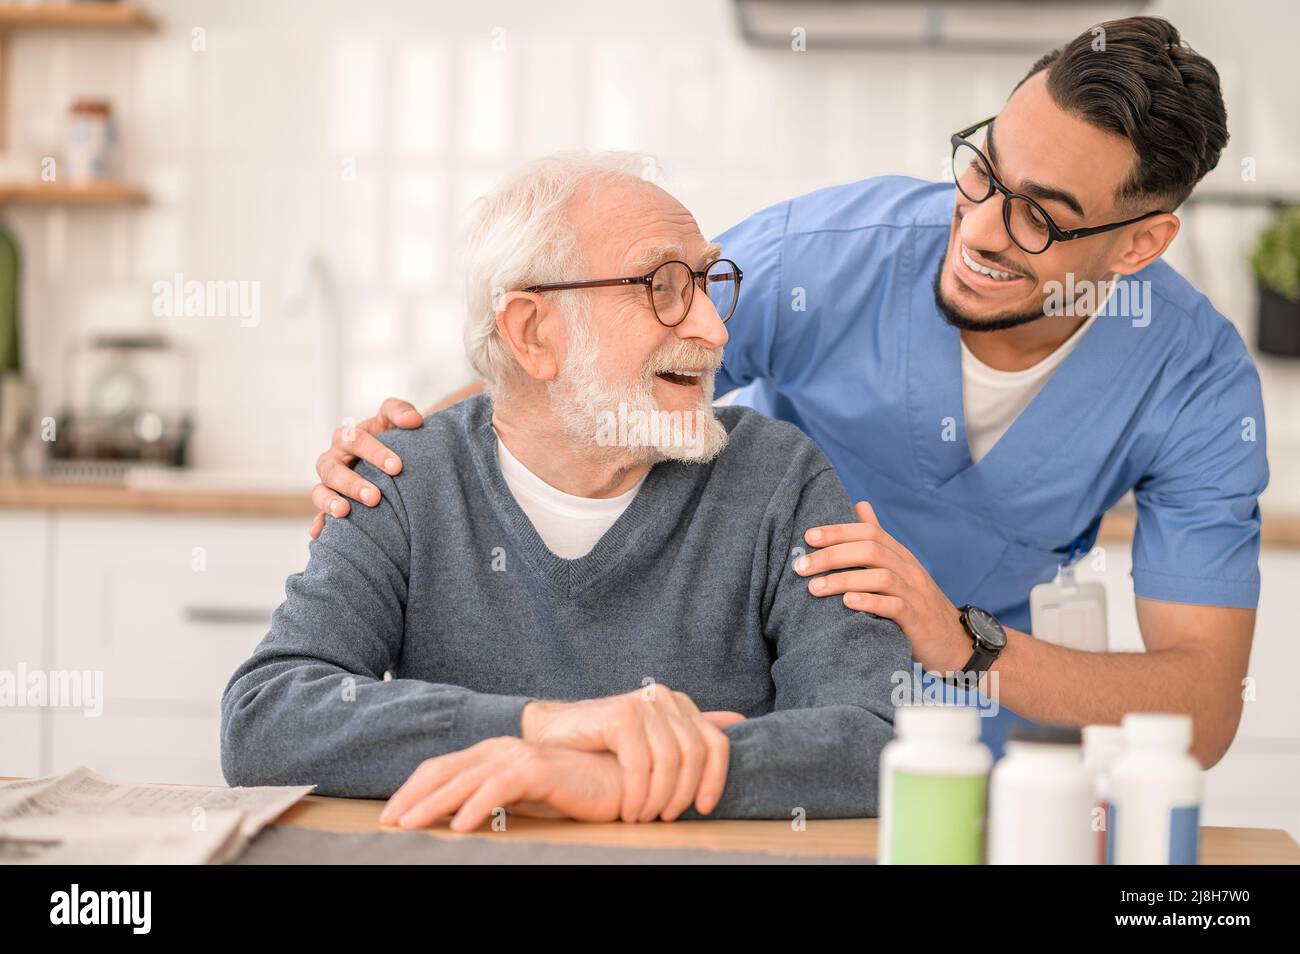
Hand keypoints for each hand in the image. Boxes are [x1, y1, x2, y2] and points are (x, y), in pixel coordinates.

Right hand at [309, 397, 423, 538]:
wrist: (395, 457)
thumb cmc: (393, 436)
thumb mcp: (395, 419)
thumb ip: (402, 412)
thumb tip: (413, 420)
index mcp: (348, 438)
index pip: (355, 440)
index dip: (374, 452)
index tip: (397, 467)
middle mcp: (334, 460)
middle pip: (332, 469)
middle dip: (351, 483)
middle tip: (374, 497)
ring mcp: (330, 484)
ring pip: (320, 491)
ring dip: (330, 502)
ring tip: (344, 512)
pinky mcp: (332, 504)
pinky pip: (320, 515)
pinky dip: (319, 523)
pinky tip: (320, 534)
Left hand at [379, 737, 622, 831]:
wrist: (618, 778)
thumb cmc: (572, 790)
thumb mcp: (521, 799)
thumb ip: (492, 800)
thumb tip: (455, 820)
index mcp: (492, 753)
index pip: (441, 769)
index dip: (412, 791)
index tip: (390, 816)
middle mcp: (500, 749)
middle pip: (444, 771)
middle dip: (411, 797)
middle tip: (388, 823)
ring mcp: (519, 756)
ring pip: (464, 779)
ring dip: (432, 804)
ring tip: (409, 827)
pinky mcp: (539, 769)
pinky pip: (499, 788)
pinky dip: (475, 806)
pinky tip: (459, 825)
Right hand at [521, 688, 743, 822]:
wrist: (553, 738)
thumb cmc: (604, 746)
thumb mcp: (655, 741)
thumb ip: (691, 732)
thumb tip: (738, 721)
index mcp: (680, 704)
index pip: (715, 744)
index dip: (715, 780)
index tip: (703, 809)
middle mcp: (665, 698)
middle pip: (696, 754)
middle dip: (684, 794)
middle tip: (666, 818)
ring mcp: (643, 703)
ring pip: (670, 761)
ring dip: (659, 799)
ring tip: (644, 817)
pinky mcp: (621, 715)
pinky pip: (642, 763)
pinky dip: (638, 793)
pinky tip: (629, 809)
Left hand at [796, 500, 970, 673]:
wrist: (953, 642)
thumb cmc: (915, 603)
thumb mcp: (898, 568)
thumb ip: (877, 539)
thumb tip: (860, 504)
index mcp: (900, 555)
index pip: (869, 532)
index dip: (838, 532)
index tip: (808, 538)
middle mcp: (909, 569)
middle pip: (871, 550)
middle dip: (832, 555)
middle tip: (801, 567)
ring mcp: (915, 593)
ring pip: (880, 576)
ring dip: (843, 579)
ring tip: (814, 587)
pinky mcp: (918, 619)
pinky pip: (895, 606)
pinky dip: (869, 602)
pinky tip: (847, 603)